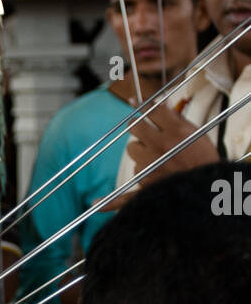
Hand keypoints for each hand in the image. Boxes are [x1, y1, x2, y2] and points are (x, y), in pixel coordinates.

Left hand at [100, 102, 217, 210]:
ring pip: (133, 152)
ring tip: (159, 160)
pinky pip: (122, 197)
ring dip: (141, 153)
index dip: (141, 105)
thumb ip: (174, 118)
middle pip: (135, 129)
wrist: (210, 188)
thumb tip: (154, 102)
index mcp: (175, 132)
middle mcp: (160, 148)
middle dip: (140, 129)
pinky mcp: (146, 189)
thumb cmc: (204, 159)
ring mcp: (150, 169)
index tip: (132, 99)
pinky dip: (108, 202)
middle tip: (149, 134)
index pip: (151, 111)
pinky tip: (93, 204)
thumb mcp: (195, 133)